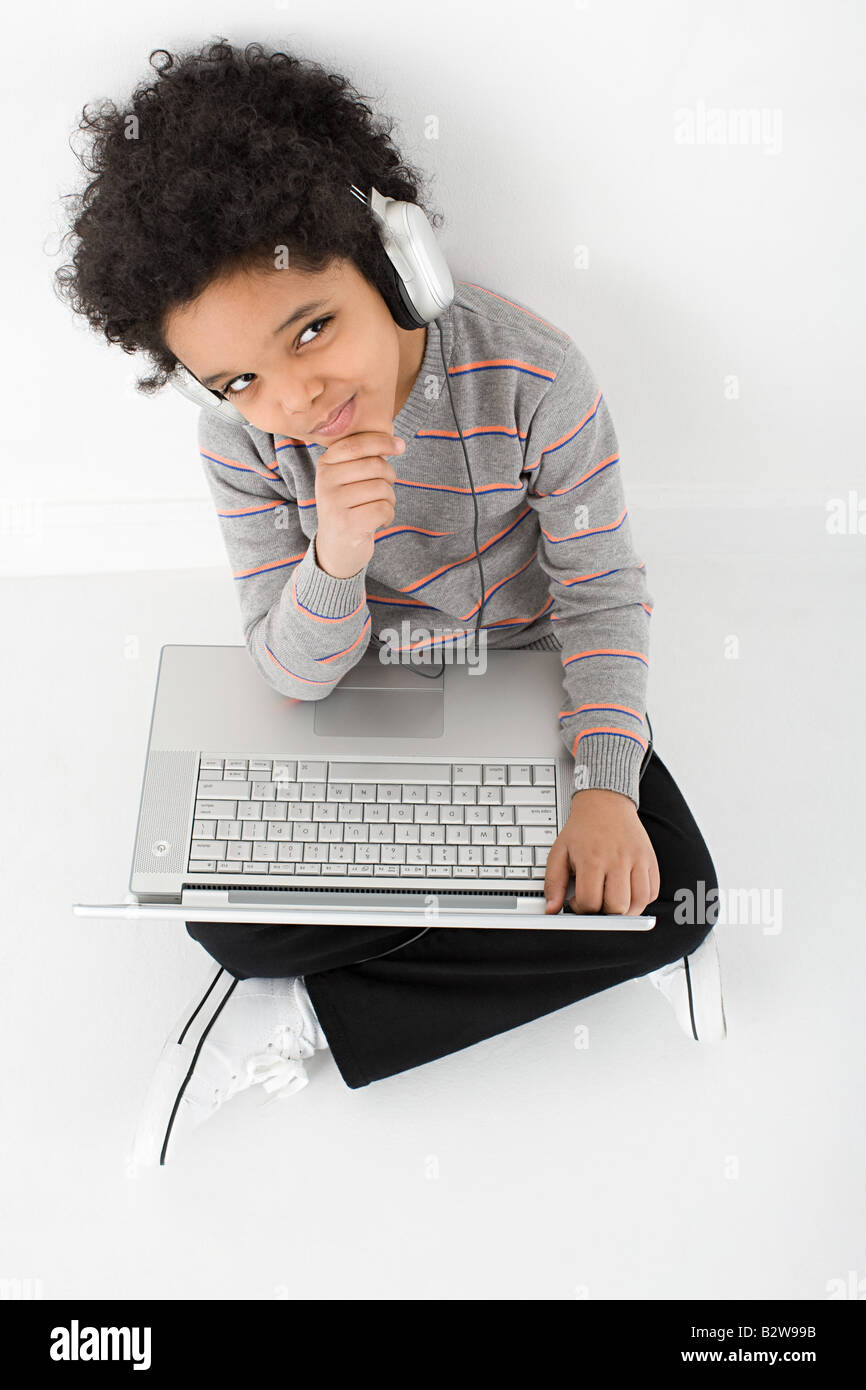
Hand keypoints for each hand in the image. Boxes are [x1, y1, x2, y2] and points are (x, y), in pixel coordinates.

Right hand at [314, 429, 405, 577]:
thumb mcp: (347, 479)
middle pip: (375, 466)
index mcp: (325, 465)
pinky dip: (389, 516)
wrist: (336, 548)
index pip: (356, 444)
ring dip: (390, 499)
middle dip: (389, 477)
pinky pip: (384, 509)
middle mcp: (325, 482)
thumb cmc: (349, 508)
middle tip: (384, 491)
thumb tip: (397, 443)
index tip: (400, 446)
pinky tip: (379, 522)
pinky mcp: (347, 524)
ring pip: (382, 488)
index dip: (382, 441)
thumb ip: (364, 458)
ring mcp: (334, 503)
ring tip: (378, 509)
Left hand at [543, 788, 659, 916]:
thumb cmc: (583, 828)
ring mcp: (637, 860)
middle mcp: (617, 860)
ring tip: (612, 902)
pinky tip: (628, 894)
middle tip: (597, 902)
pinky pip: (652, 892)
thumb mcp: (559, 852)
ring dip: (625, 911)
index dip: (581, 909)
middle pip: (617, 907)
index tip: (578, 901)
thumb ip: (554, 883)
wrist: (605, 802)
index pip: (591, 901)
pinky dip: (642, 900)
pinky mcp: (650, 859)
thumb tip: (552, 909)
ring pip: (638, 903)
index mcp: (592, 859)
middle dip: (604, 913)